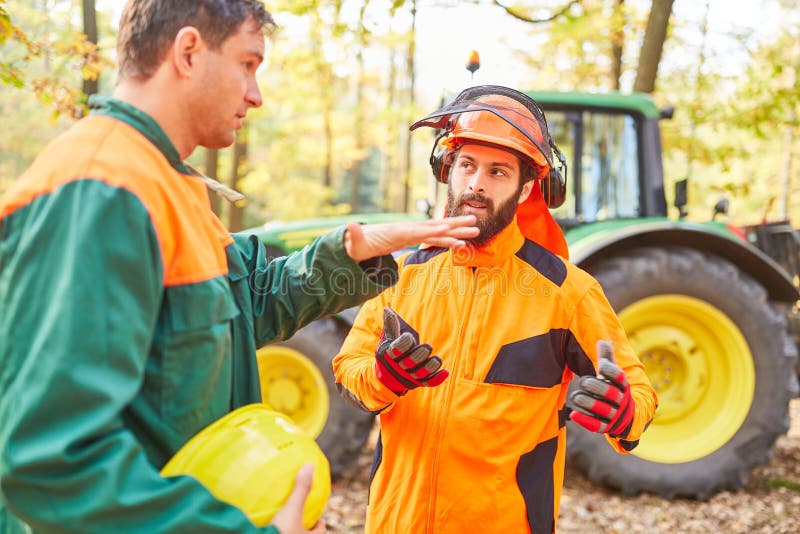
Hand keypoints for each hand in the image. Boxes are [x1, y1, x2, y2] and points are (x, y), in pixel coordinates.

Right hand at [270, 464, 326, 533]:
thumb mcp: (292, 510)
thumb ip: (301, 490)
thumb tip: (309, 466)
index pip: (321, 531)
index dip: (319, 523)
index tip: (316, 515)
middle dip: (301, 528)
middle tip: (296, 517)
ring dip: (287, 530)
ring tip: (278, 521)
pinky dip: (269, 531)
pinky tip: (259, 525)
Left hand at [343, 215, 477, 262]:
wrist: (358, 240)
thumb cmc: (357, 245)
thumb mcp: (353, 243)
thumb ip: (354, 235)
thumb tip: (349, 225)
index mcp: (397, 232)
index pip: (418, 231)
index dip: (432, 230)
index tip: (447, 227)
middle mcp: (408, 229)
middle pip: (434, 227)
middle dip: (454, 225)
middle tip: (474, 222)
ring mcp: (412, 233)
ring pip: (439, 231)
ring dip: (457, 231)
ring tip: (475, 230)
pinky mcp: (414, 238)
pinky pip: (435, 239)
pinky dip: (448, 240)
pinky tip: (460, 243)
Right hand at [375, 307, 448, 394]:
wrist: (387, 376)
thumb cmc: (390, 352)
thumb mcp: (387, 339)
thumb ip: (390, 325)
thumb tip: (387, 309)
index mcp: (390, 354)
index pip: (396, 349)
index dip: (404, 343)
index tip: (409, 336)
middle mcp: (400, 367)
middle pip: (410, 363)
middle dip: (419, 355)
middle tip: (427, 347)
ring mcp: (410, 376)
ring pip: (421, 374)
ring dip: (430, 367)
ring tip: (437, 360)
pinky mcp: (419, 382)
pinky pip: (429, 382)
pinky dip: (437, 379)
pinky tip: (445, 372)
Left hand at [568, 340, 633, 437]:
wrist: (625, 415)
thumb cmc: (612, 388)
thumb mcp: (611, 373)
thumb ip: (606, 358)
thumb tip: (603, 341)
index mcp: (623, 385)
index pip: (619, 377)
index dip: (611, 371)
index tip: (601, 365)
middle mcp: (621, 400)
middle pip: (610, 394)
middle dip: (596, 387)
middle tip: (583, 382)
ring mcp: (614, 415)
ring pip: (602, 410)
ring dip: (588, 403)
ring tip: (575, 397)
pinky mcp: (606, 427)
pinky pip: (596, 425)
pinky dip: (585, 420)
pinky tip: (572, 414)